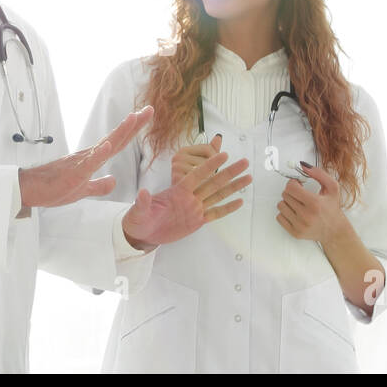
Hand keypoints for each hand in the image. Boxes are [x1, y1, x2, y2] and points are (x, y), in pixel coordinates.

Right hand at [17, 106, 153, 209]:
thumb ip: (99, 185)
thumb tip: (114, 180)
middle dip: (134, 124)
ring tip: (133, 118)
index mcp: (93, 158)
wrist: (30, 190)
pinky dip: (99, 153)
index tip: (146, 115)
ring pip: (104, 145)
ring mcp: (81, 162)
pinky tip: (108, 145)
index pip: (118, 142)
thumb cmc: (53, 188)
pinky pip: (88, 162)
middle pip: (116, 138)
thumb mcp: (83, 190)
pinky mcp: (73, 173)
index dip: (133, 130)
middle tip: (150, 109)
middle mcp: (89, 155)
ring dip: (119, 131)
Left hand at [123, 149, 251, 248]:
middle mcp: (189, 197)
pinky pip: (216, 213)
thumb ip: (143, 202)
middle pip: (213, 182)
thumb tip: (143, 192)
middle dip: (229, 172)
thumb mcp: (139, 212)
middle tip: (245, 161)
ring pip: (218, 195)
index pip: (196, 175)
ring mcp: (195, 208)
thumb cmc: (138, 220)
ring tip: (248, 177)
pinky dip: (228, 208)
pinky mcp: (197, 221)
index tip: (223, 153)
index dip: (209, 164)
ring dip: (233, 186)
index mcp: (177, 191)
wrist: (142, 233)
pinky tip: (240, 201)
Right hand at [170, 133, 223, 185]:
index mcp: (184, 151)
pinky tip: (199, 189)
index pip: (207, 149)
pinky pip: (199, 181)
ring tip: (203, 186)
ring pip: (204, 172)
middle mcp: (179, 157)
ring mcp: (177, 167)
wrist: (175, 199)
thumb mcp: (200, 163)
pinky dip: (203, 187)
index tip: (216, 166)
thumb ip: (211, 150)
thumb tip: (218, 138)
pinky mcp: (176, 178)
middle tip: (208, 179)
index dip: (216, 158)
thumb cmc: (189, 182)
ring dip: (209, 181)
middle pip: (207, 160)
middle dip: (213, 171)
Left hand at [277, 161, 352, 242]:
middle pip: (285, 195)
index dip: (292, 183)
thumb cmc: (332, 209)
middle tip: (300, 194)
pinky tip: (295, 213)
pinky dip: (285, 213)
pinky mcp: (295, 233)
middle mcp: (306, 215)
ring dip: (287, 202)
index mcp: (315, 203)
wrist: (335, 231)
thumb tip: (303, 165)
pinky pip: (279, 217)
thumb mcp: (332, 187)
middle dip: (291, 192)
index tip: (297, 184)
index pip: (290, 187)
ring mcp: (300, 225)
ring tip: (298, 204)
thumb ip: (318, 173)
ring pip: (280, 205)